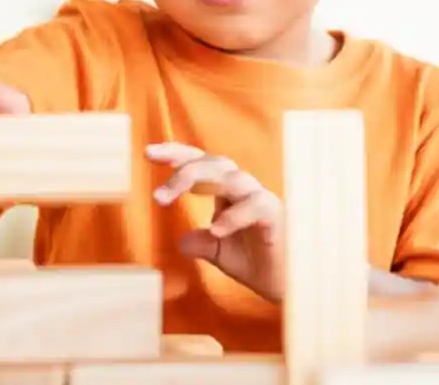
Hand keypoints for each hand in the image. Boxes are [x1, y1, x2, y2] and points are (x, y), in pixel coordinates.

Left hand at [146, 143, 283, 302]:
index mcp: (228, 193)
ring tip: (163, 199)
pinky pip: (255, 205)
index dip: (178, 154)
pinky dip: (234, 215)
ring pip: (231, 176)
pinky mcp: (275, 216)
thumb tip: (183, 241)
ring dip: (194, 182)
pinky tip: (216, 229)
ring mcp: (261, 200)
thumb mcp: (222, 254)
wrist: (290, 285)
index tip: (148, 152)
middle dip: (182, 168)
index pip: (203, 164)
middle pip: (214, 163)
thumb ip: (203, 244)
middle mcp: (244, 190)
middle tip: (153, 188)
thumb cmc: (259, 263)